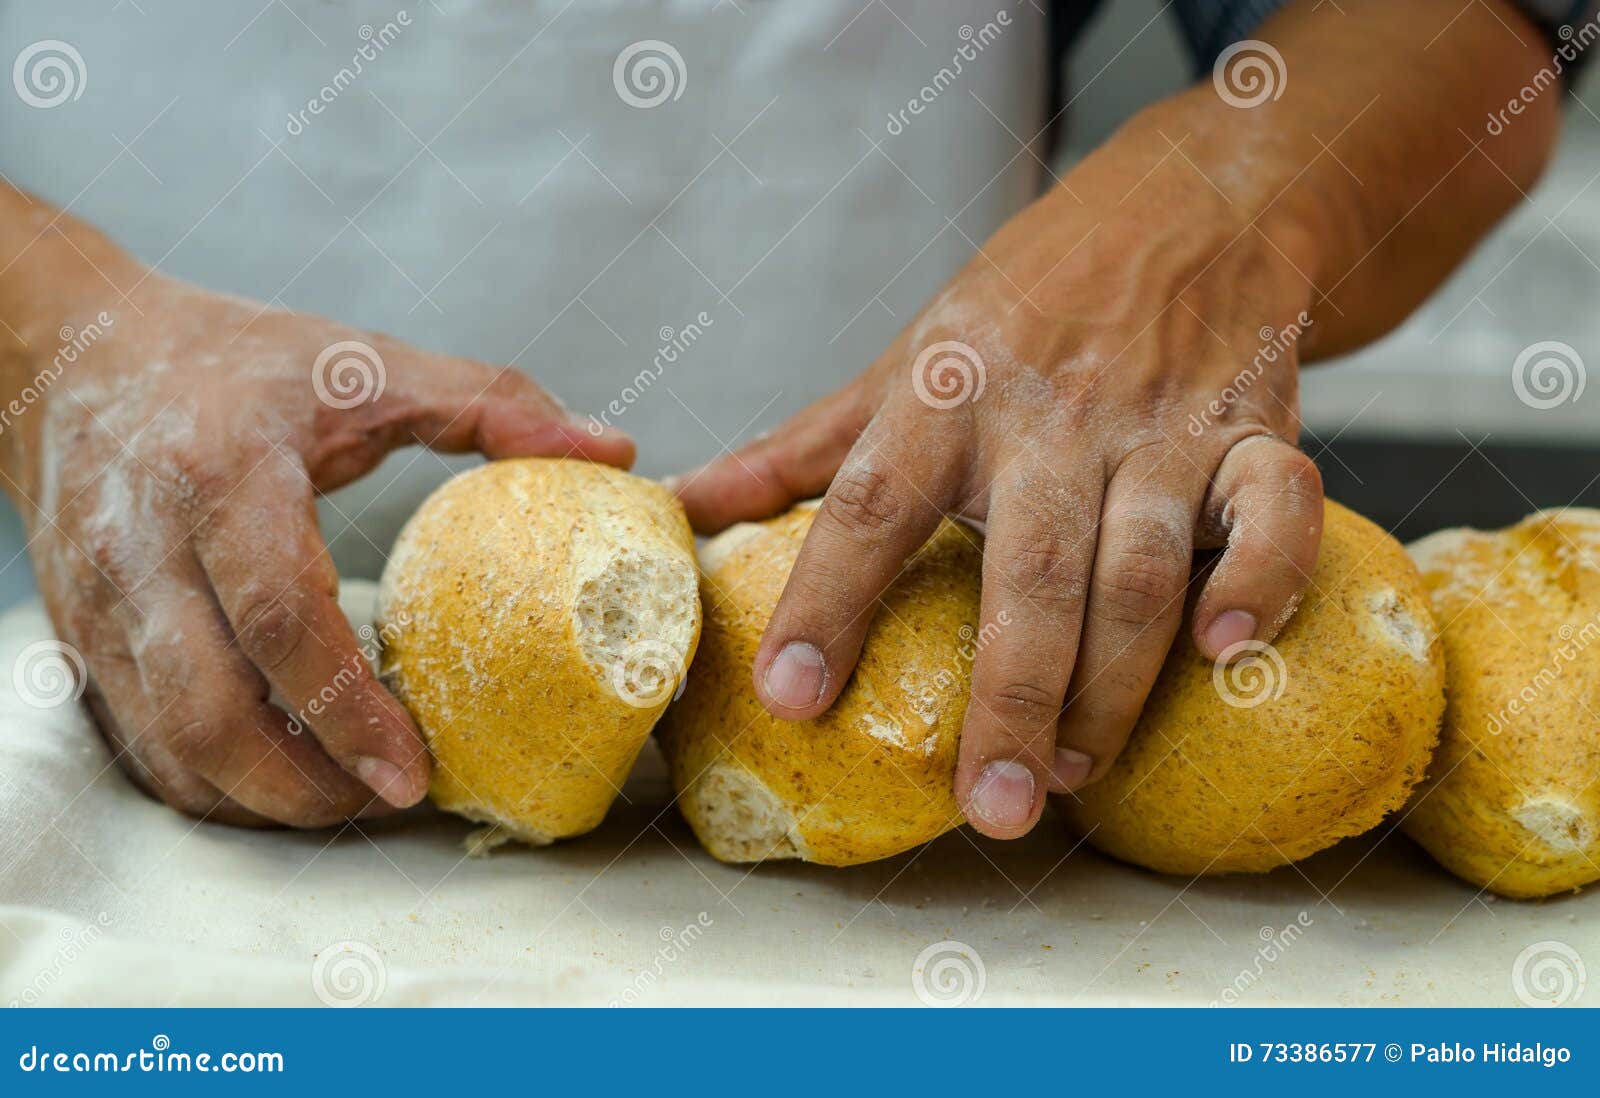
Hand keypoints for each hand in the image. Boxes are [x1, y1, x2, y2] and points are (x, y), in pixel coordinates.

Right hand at [13, 264, 630, 826]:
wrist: (76, 352)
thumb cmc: (238, 360)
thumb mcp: (368, 363)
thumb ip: (495, 402)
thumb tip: (613, 451)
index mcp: (224, 473)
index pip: (281, 615)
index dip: (349, 708)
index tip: (415, 770)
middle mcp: (143, 546)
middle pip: (208, 711)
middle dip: (303, 786)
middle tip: (391, 799)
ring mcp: (97, 600)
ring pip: (167, 747)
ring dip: (260, 797)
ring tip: (347, 797)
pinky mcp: (80, 634)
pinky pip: (138, 742)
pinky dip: (211, 781)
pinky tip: (282, 775)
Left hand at [675, 102, 1325, 839]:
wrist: (1187, 205)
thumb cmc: (1027, 301)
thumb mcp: (906, 360)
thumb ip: (803, 444)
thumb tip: (690, 503)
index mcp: (945, 397)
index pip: (870, 504)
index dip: (826, 601)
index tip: (791, 697)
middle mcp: (1050, 417)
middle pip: (1027, 567)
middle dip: (1008, 696)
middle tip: (988, 808)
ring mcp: (1159, 426)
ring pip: (1141, 568)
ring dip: (1113, 683)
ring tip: (1069, 774)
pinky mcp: (1256, 430)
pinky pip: (1277, 514)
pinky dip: (1262, 582)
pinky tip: (1227, 651)